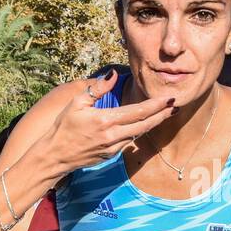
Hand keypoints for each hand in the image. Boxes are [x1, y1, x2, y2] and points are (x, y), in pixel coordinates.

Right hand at [41, 72, 177, 173]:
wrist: (54, 156)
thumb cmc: (63, 126)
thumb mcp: (77, 102)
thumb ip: (98, 88)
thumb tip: (114, 74)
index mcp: (105, 120)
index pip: (138, 112)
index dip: (157, 106)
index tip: (170, 98)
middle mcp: (112, 136)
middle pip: (145, 124)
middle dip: (162, 115)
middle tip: (176, 105)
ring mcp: (113, 147)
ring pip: (139, 134)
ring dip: (153, 123)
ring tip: (165, 113)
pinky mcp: (111, 155)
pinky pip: (129, 141)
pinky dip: (139, 132)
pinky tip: (145, 124)